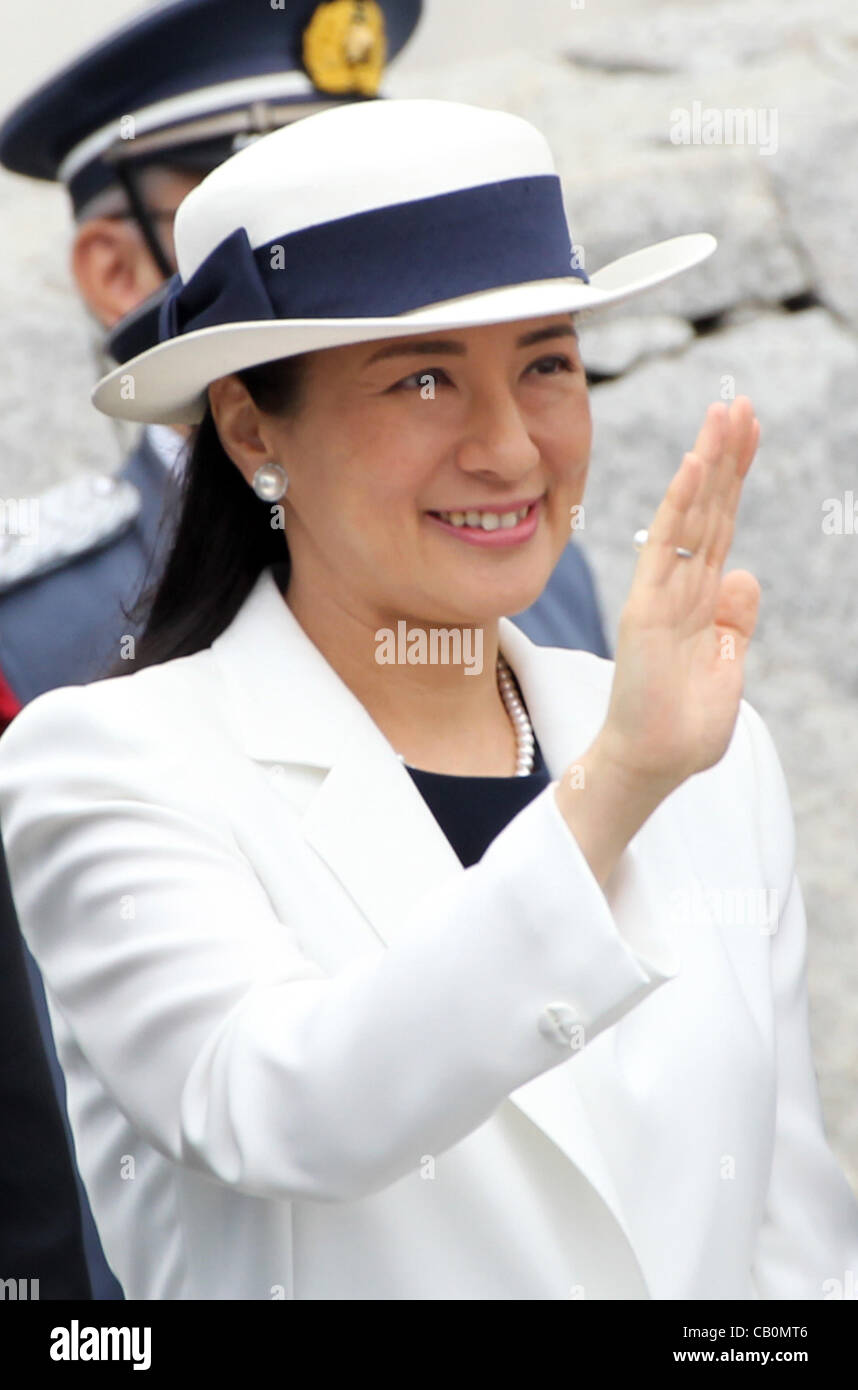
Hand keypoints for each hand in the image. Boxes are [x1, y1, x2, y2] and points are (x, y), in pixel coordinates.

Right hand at [597, 395, 760, 796]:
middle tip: (740, 401)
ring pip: (691, 516)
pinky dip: (680, 506)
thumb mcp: (728, 666)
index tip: (750, 431)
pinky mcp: (646, 610)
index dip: (736, 478)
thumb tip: (745, 575)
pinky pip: (667, 549)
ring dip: (708, 462)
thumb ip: (735, 621)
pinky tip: (694, 465)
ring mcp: (661, 595)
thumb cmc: (684, 725)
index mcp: (701, 600)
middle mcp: (680, 588)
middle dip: (726, 454)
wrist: (653, 764)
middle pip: (709, 508)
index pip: (721, 524)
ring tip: (724, 412)